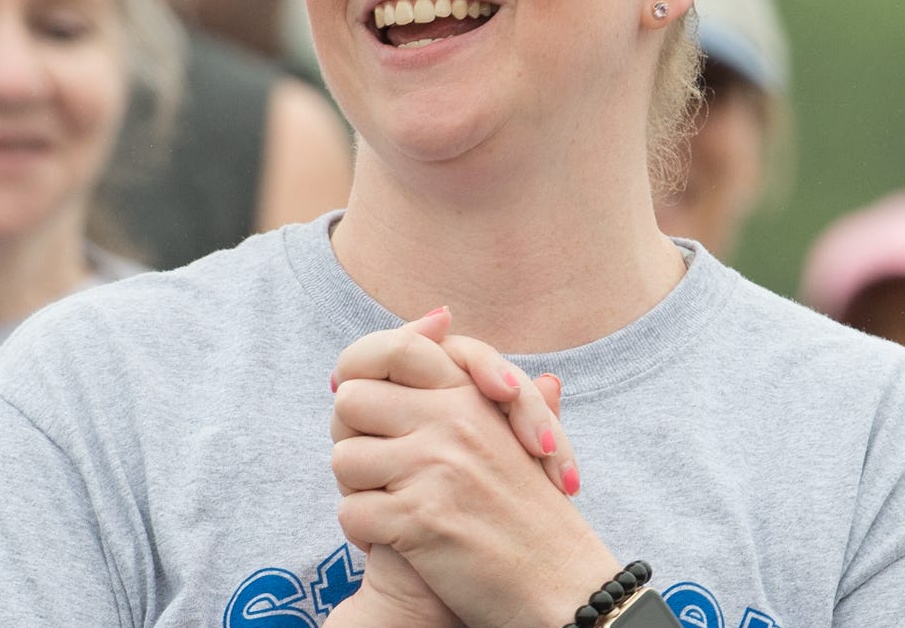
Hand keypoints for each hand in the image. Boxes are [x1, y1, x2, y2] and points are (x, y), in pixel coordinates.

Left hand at [330, 311, 617, 627]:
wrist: (563, 585)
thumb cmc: (530, 511)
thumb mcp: (510, 428)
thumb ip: (472, 377)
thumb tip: (436, 318)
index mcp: (472, 394)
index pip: (391, 350)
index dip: (362, 374)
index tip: (364, 409)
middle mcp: (453, 419)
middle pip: (349, 401)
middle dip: (354, 439)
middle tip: (378, 471)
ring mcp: (436, 466)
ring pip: (342, 459)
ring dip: (358, 491)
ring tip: (391, 511)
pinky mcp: (421, 518)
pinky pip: (350, 513)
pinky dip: (364, 535)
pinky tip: (394, 542)